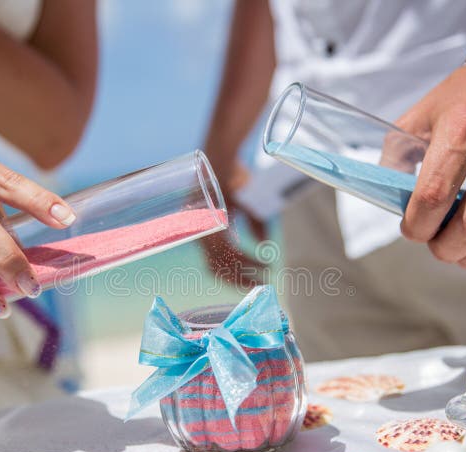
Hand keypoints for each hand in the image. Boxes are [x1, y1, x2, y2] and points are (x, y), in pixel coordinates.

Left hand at [201, 161, 266, 286]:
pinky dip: (246, 258)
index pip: (213, 263)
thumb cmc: (235, 174)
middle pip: (216, 267)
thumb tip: (265, 247)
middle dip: (238, 280)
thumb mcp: (247, 204)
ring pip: (223, 261)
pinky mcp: (211, 220)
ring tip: (263, 276)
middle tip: (258, 287)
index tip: (250, 284)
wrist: (224, 151)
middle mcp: (201, 230)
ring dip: (245, 271)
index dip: (231, 276)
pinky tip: (262, 262)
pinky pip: (228, 248)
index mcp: (205, 229)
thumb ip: (255, 226)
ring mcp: (204, 226)